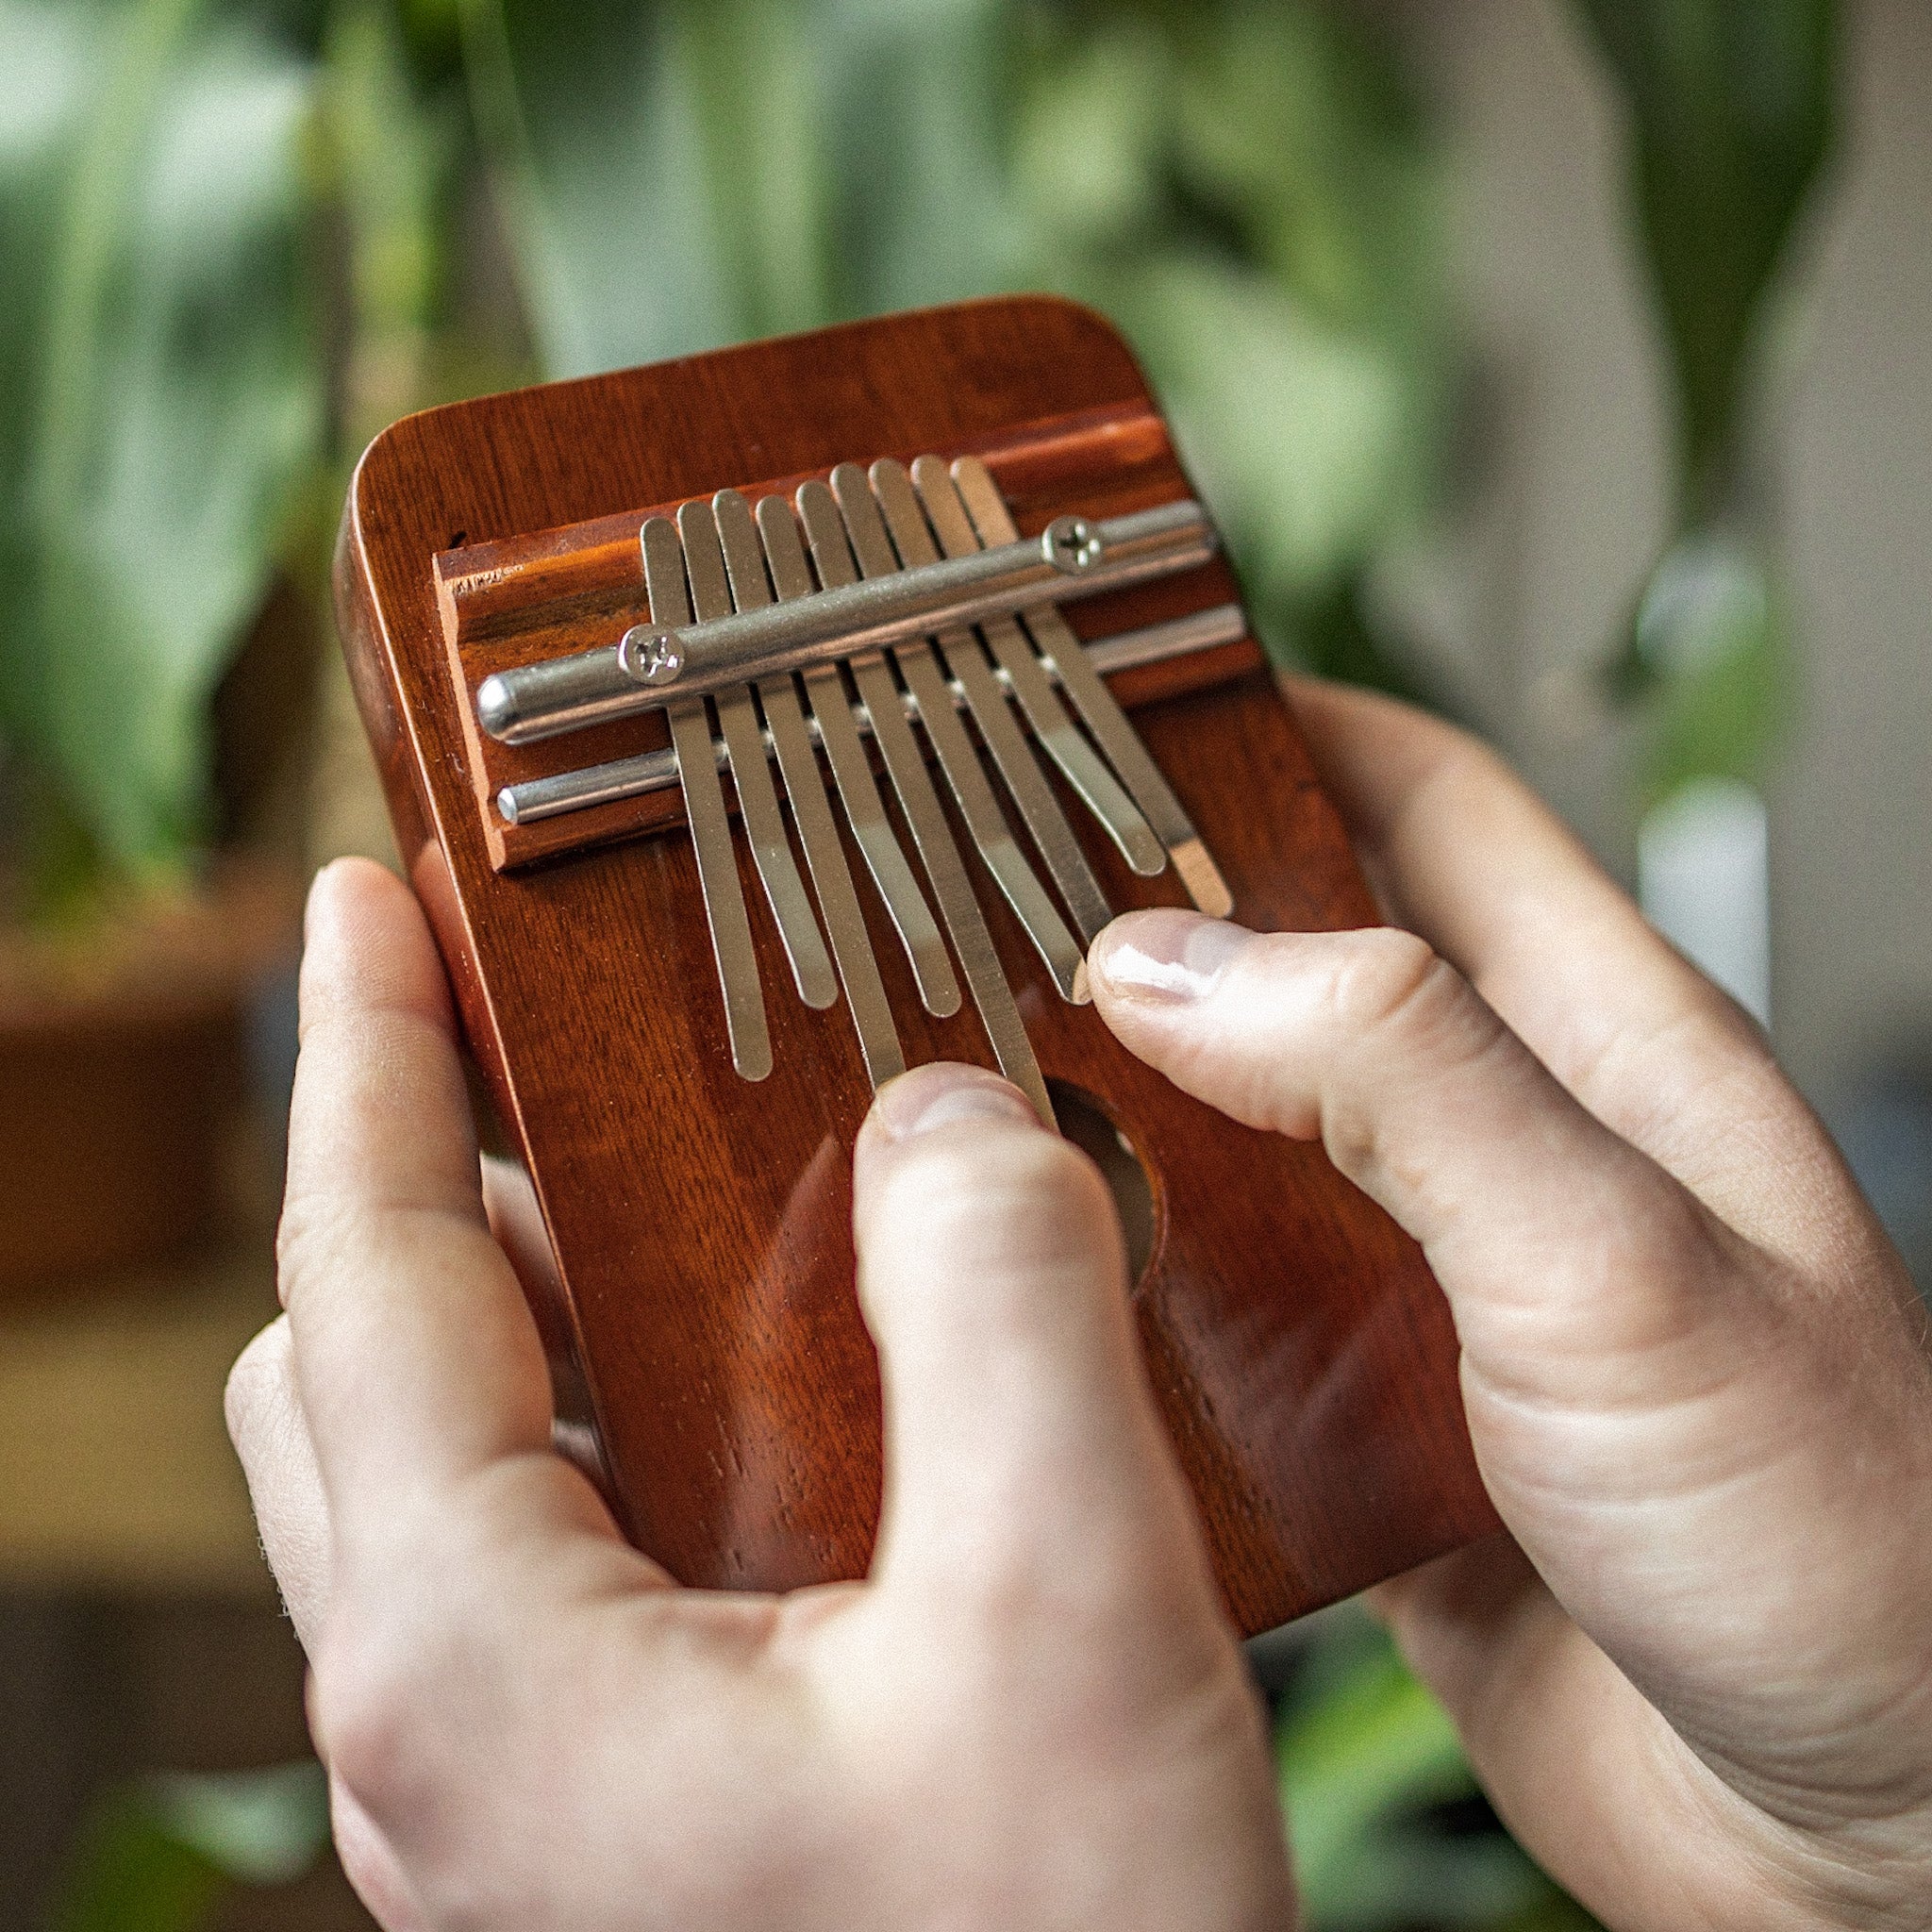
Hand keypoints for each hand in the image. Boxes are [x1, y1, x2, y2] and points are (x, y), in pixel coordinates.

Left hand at [226, 858, 1291, 1930]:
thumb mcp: (1064, 1623)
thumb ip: (1005, 1309)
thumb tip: (951, 1111)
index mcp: (475, 1655)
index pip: (361, 1268)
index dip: (362, 1053)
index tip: (365, 892)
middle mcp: (438, 1724)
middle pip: (360, 1361)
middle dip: (435, 1166)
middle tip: (565, 1033)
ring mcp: (503, 1791)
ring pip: (442, 1464)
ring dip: (526, 1293)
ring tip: (673, 1182)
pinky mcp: (597, 1825)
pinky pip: (539, 1556)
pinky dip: (606, 1414)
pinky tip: (768, 1394)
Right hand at [1088, 677, 1931, 1931]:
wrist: (1857, 1840)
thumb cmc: (1843, 1541)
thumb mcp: (1617, 1255)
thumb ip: (1398, 1081)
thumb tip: (1164, 958)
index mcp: (1596, 1043)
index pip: (1424, 801)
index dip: (1278, 719)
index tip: (1115, 691)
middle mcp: (1504, 1141)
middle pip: (1294, 959)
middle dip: (1145, 913)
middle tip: (973, 892)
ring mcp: (1430, 1278)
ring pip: (1232, 1137)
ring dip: (1112, 1104)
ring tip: (956, 1073)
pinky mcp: (1368, 1415)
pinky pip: (1213, 1311)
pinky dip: (1119, 1283)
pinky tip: (1026, 1284)